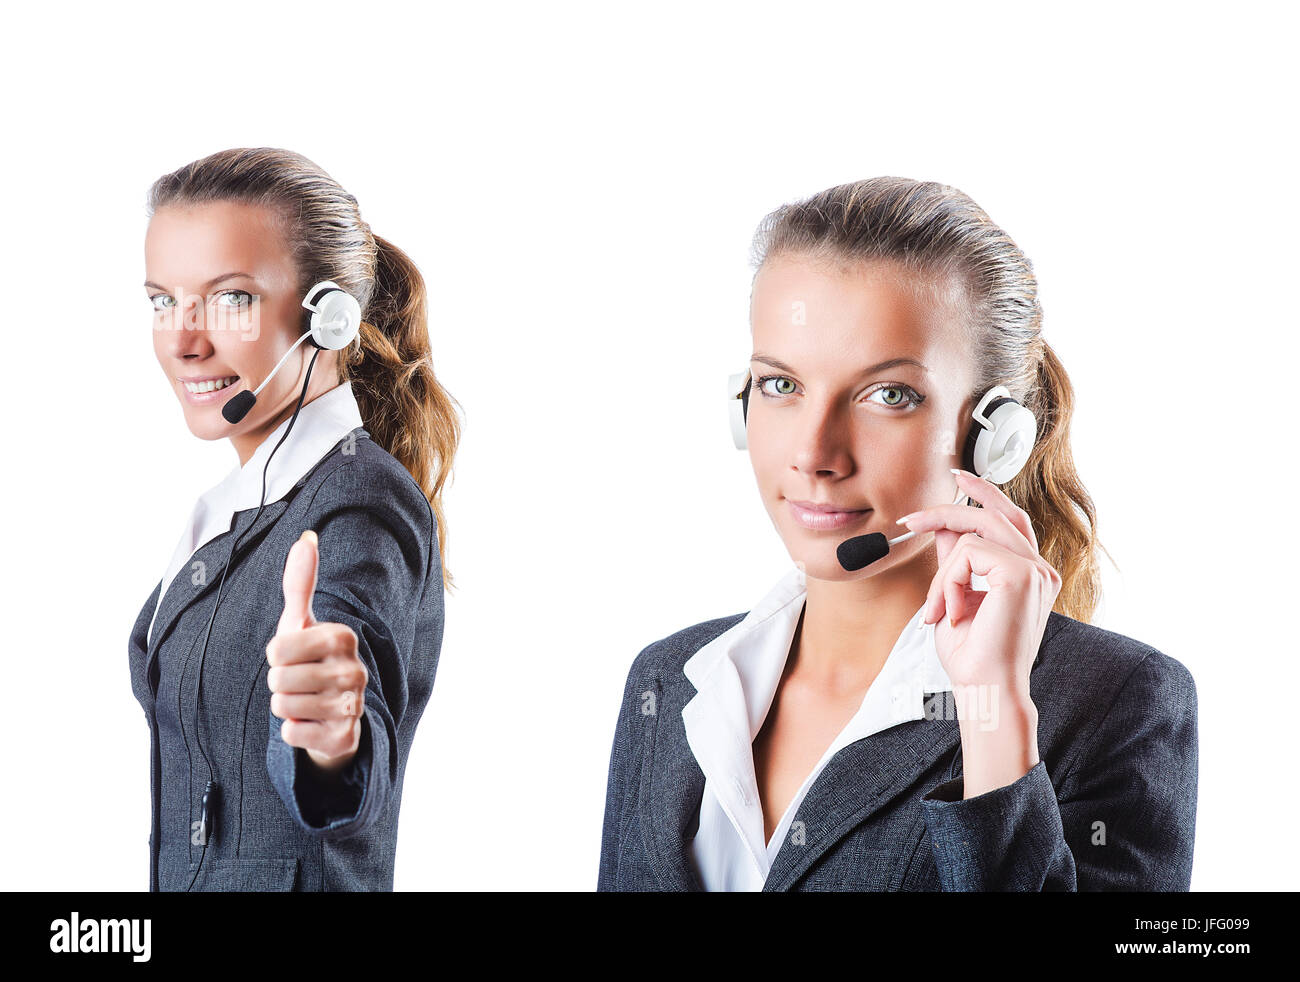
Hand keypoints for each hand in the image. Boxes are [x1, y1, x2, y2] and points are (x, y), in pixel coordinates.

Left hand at [266, 529, 367, 772]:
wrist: (333, 713)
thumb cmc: (310, 660)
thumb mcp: (301, 622)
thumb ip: (300, 582)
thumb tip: (306, 537)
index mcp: (343, 637)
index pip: (277, 649)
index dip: (275, 655)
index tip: (293, 656)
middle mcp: (354, 671)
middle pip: (278, 680)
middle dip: (278, 683)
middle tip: (298, 681)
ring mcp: (353, 706)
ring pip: (284, 707)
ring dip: (286, 707)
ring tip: (304, 701)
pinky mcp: (345, 737)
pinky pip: (293, 734)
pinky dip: (293, 731)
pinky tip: (310, 722)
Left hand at [898, 469, 1061, 794]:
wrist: (984, 690)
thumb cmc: (972, 657)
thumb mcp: (956, 597)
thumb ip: (954, 559)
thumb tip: (942, 525)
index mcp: (1029, 574)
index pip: (1010, 518)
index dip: (983, 495)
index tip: (955, 479)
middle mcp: (1039, 569)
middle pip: (996, 513)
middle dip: (950, 507)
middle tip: (911, 519)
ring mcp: (1034, 571)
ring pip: (974, 532)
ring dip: (942, 568)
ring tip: (935, 605)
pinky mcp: (1020, 575)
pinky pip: (967, 553)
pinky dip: (947, 581)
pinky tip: (950, 612)